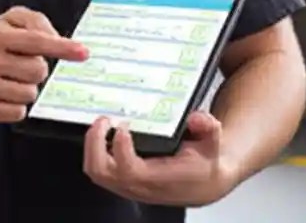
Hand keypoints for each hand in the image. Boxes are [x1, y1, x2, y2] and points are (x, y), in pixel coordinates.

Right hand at [0, 6, 87, 122]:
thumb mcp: (12, 20)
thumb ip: (36, 22)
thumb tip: (56, 39)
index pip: (35, 41)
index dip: (62, 47)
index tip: (83, 52)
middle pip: (37, 70)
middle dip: (38, 68)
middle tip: (22, 64)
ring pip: (30, 94)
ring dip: (28, 88)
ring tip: (12, 79)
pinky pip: (18, 112)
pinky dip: (18, 105)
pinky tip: (6, 94)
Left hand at [83, 111, 235, 207]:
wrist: (205, 184)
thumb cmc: (204, 164)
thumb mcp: (213, 142)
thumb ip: (208, 128)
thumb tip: (197, 120)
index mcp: (162, 179)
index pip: (131, 171)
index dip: (121, 149)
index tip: (123, 127)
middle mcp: (141, 186)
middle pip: (104, 173)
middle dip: (96, 144)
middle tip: (104, 121)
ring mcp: (129, 186)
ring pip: (97, 173)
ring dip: (92, 146)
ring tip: (100, 125)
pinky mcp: (123, 183)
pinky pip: (99, 172)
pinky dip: (95, 152)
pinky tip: (102, 135)